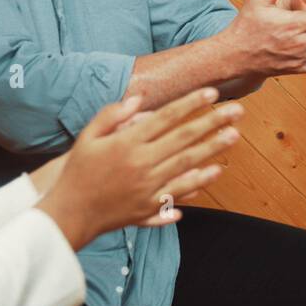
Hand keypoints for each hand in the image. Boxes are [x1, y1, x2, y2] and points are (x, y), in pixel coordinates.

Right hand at [35, 88, 240, 250]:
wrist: (68, 213)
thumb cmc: (79, 171)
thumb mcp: (88, 136)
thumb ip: (112, 115)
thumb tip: (138, 98)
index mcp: (126, 143)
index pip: (165, 118)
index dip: (190, 104)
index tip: (212, 93)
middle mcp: (140, 164)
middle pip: (183, 139)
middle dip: (212, 122)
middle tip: (237, 111)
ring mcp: (147, 187)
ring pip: (187, 165)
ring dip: (213, 149)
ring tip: (234, 135)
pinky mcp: (149, 207)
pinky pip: (179, 193)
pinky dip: (198, 183)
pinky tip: (215, 171)